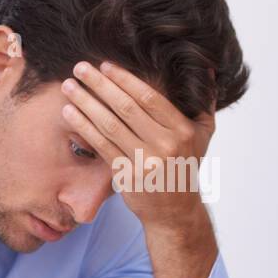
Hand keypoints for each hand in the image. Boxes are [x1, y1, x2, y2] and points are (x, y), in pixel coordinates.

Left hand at [60, 61, 218, 277]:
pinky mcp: (128, 176)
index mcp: (183, 131)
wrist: (176, 212)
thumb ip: (205, 103)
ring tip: (68, 87)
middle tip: (80, 68)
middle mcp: (166, 145)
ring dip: (86, 103)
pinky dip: (84, 127)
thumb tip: (208, 70)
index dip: (125, 79)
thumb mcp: (203, 136)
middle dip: (100, 85)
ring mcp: (146, 162)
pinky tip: (70, 113)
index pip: (150, 98)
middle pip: (126, 108)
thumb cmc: (184, 167)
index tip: (105, 65)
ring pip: (110, 125)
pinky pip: (102, 146)